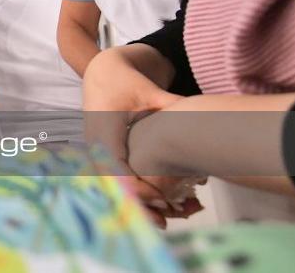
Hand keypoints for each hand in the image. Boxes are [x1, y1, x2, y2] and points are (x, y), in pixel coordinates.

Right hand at [83, 50, 184, 226]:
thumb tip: (200, 113)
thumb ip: (171, 105)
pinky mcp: (99, 154)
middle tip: (165, 221)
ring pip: (109, 186)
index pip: (115, 167)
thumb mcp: (149, 91)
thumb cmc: (124, 80)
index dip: (136, 187)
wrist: (102, 72)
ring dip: (133, 203)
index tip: (161, 198)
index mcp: (105, 128)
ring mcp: (95, 150)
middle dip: (136, 204)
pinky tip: (151, 206)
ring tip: (160, 221)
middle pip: (110, 183)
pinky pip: (111, 179)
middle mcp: (95, 143)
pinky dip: (130, 194)